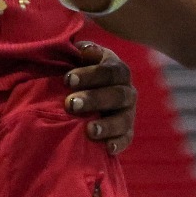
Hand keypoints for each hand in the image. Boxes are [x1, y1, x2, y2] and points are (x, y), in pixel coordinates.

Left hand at [65, 40, 135, 154]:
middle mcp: (125, 88)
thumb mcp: (73, 58)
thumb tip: (80, 48)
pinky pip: (126, 137)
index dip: (90, 75)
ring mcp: (128, 111)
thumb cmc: (73, 72)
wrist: (81, 91)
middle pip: (117, 94)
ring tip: (90, 130)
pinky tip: (107, 148)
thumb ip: (75, 52)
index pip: (108, 70)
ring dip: (107, 124)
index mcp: (114, 68)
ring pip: (124, 118)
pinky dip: (118, 143)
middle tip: (71, 104)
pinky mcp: (125, 130)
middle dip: (94, 99)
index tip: (67, 79)